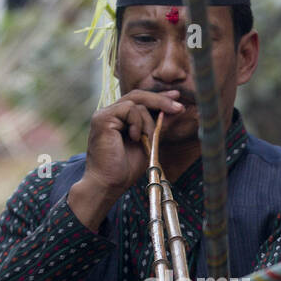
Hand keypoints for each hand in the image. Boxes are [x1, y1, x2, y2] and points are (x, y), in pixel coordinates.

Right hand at [68, 89, 184, 230]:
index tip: (177, 97)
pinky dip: (137, 122)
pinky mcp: (102, 118)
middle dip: (161, 100)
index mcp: (119, 119)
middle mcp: (110, 114)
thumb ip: (156, 127)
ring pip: (136, 103)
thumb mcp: (148, 143)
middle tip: (178, 107)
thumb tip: (171, 110)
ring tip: (146, 139)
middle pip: (138, 96)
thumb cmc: (125, 169)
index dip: (159, 98)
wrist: (109, 184)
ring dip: (148, 122)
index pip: (140, 101)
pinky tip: (135, 137)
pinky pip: (128, 108)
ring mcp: (104, 115)